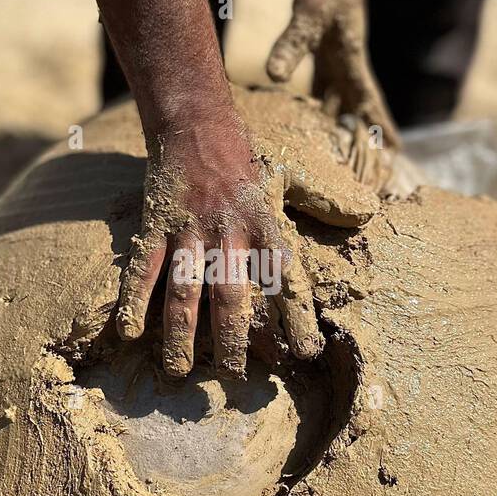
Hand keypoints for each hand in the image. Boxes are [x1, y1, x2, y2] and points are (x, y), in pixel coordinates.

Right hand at [116, 105, 377, 378]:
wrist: (194, 119)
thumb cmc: (244, 155)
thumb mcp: (290, 173)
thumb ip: (324, 198)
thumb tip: (365, 214)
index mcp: (266, 222)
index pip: (286, 276)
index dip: (298, 317)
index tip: (306, 352)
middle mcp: (229, 229)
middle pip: (232, 295)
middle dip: (234, 340)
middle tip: (234, 376)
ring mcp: (190, 229)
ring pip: (186, 290)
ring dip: (182, 335)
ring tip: (179, 372)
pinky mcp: (157, 225)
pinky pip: (145, 269)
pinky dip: (134, 300)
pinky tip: (131, 332)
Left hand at [266, 0, 400, 183]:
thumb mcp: (305, 16)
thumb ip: (289, 46)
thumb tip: (273, 76)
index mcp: (350, 59)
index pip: (367, 100)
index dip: (379, 125)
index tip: (396, 148)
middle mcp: (346, 60)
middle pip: (355, 104)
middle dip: (362, 132)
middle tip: (372, 161)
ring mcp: (336, 53)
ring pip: (338, 94)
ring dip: (337, 117)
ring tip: (335, 144)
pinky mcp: (322, 43)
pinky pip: (322, 79)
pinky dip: (317, 96)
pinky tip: (307, 105)